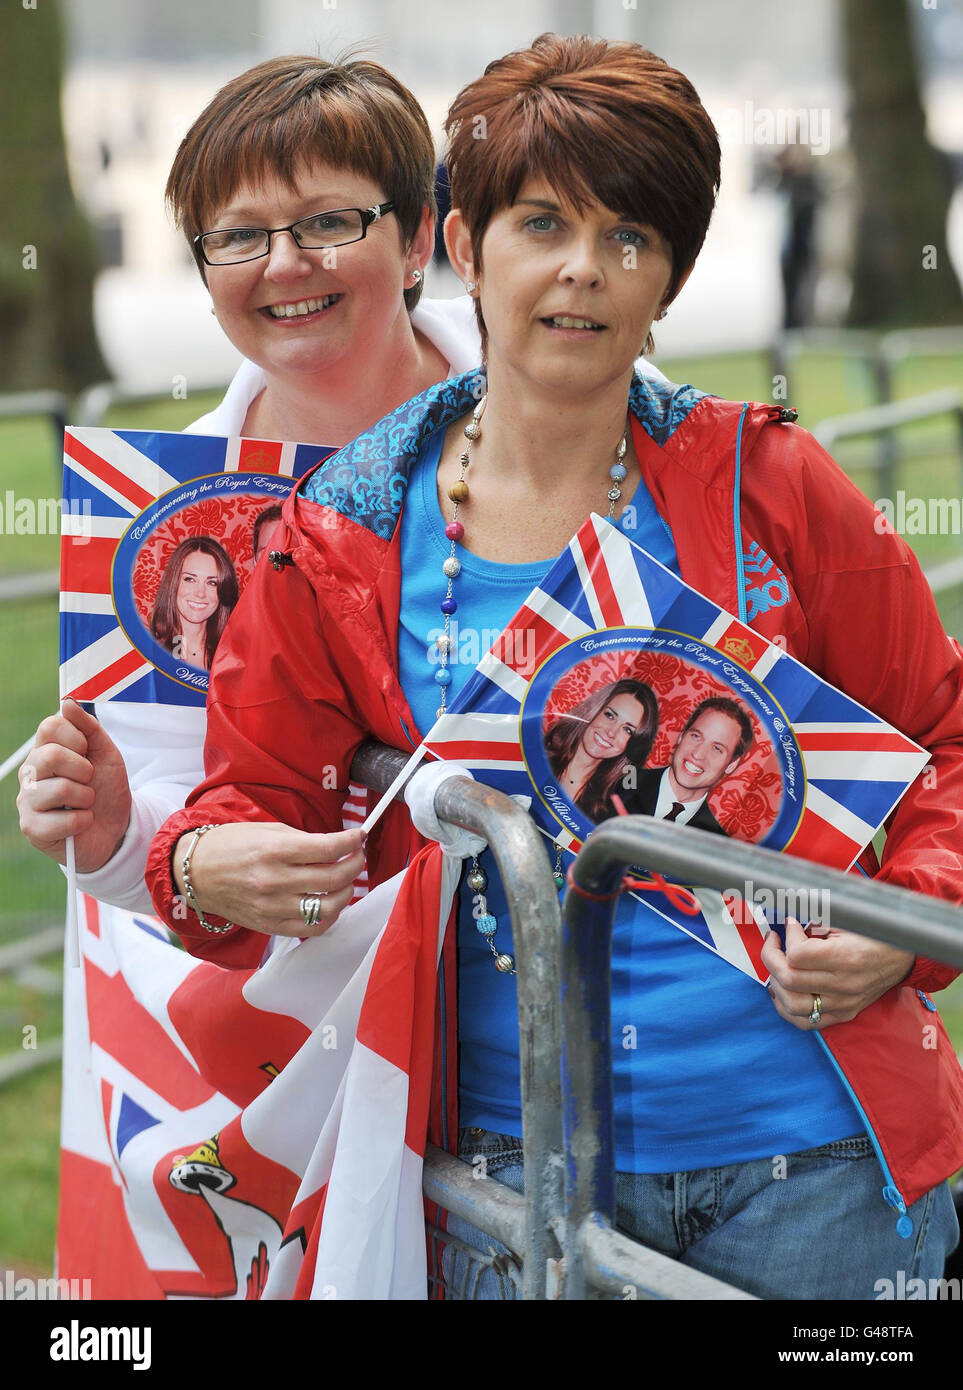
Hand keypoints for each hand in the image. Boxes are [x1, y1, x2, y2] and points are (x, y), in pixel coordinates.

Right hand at [17, 699, 131, 872]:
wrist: (116, 828)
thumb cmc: (106, 789)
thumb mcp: (107, 754)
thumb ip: (89, 727)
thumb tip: (67, 702)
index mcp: (45, 750)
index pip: (50, 726)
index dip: (77, 738)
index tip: (87, 753)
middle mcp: (30, 773)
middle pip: (51, 755)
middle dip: (83, 770)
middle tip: (88, 781)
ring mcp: (27, 800)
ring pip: (60, 789)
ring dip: (86, 798)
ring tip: (86, 804)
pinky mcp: (31, 828)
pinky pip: (62, 819)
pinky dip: (83, 820)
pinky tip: (81, 822)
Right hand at [172, 821, 365, 937]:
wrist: (194, 873)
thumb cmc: (230, 846)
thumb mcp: (268, 831)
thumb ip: (304, 840)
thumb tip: (338, 845)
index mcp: (274, 851)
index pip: (329, 848)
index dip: (352, 842)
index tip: (359, 836)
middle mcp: (275, 881)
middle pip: (335, 878)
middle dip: (355, 864)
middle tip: (357, 856)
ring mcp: (272, 907)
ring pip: (329, 907)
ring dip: (347, 892)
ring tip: (345, 881)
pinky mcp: (269, 926)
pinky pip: (312, 928)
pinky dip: (329, 916)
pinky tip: (330, 902)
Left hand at [762, 916, 914, 1029]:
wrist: (903, 957)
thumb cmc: (873, 933)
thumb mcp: (847, 920)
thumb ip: (815, 922)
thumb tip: (786, 922)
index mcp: (846, 958)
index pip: (797, 955)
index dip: (787, 936)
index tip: (790, 924)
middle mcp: (844, 986)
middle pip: (789, 979)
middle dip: (771, 957)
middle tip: (775, 942)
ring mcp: (843, 1004)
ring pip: (792, 1005)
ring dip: (775, 983)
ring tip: (776, 965)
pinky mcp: (843, 1014)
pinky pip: (805, 1022)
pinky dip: (785, 1007)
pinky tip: (780, 989)